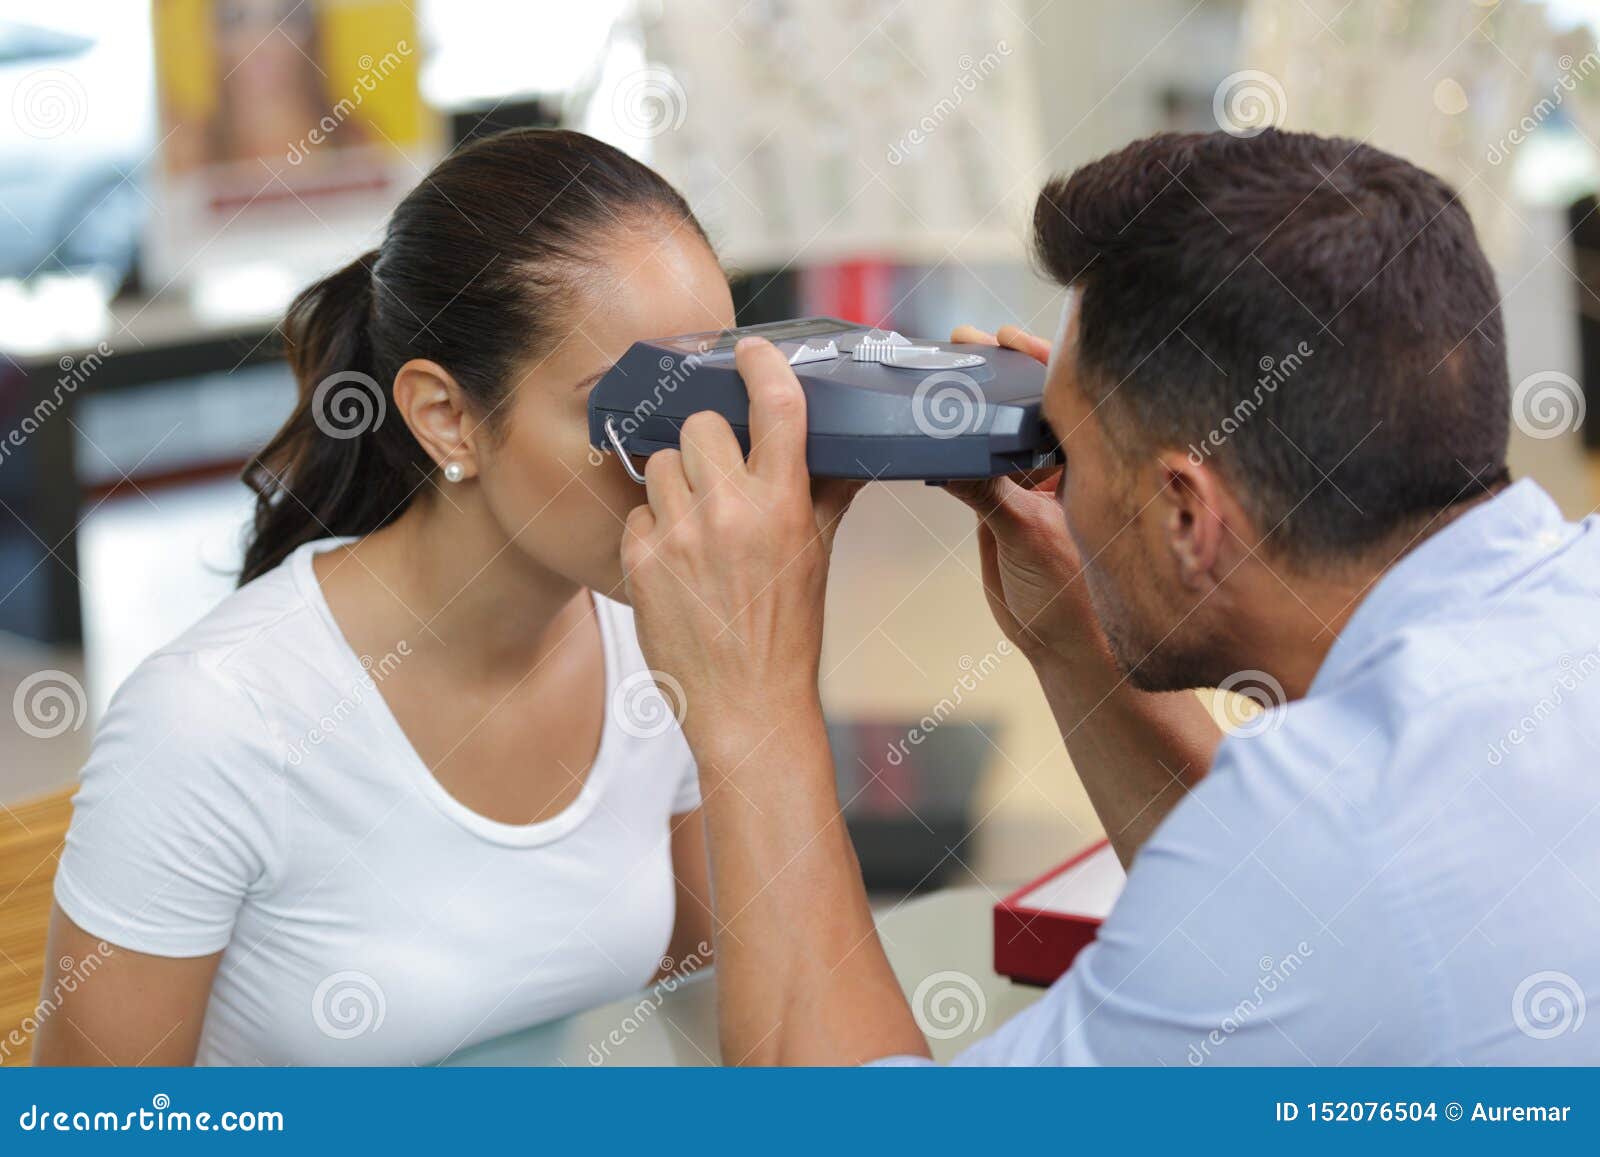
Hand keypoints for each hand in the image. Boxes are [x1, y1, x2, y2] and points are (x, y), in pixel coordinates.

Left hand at [621, 338, 858, 760]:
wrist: (746, 707)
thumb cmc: (787, 632)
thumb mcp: (817, 556)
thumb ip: (827, 493)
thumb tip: (848, 449)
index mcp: (784, 505)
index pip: (776, 406)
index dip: (761, 365)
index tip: (749, 350)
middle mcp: (732, 511)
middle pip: (701, 426)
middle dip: (708, 445)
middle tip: (719, 479)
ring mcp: (682, 535)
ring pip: (661, 463)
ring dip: (675, 484)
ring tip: (695, 524)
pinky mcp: (641, 560)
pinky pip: (637, 512)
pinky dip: (652, 529)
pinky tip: (675, 561)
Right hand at [943, 324, 1111, 668]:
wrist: (1063, 647)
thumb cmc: (1073, 596)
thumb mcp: (1026, 534)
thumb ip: (987, 493)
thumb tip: (950, 460)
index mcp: (1087, 464)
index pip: (1062, 397)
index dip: (1033, 362)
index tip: (1003, 338)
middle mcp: (1062, 467)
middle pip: (1027, 406)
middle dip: (996, 374)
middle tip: (962, 342)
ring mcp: (1031, 485)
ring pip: (1001, 435)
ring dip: (974, 410)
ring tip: (943, 374)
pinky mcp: (1002, 508)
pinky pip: (976, 471)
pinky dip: (956, 452)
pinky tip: (934, 434)